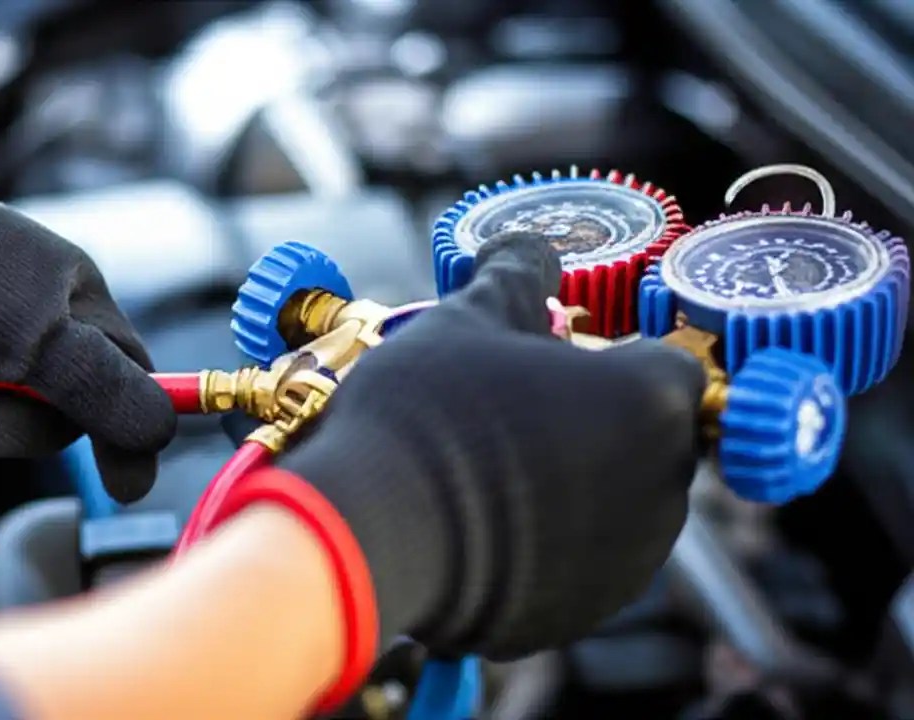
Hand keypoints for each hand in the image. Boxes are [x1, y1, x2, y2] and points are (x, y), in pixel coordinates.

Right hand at [279, 232, 705, 658]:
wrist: (369, 531)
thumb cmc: (424, 415)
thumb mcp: (469, 319)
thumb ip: (519, 274)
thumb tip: (528, 249)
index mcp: (650, 402)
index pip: (669, 367)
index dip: (616, 359)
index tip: (565, 362)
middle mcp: (661, 487)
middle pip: (647, 438)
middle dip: (597, 422)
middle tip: (516, 411)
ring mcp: (626, 560)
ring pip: (618, 503)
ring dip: (576, 483)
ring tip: (491, 468)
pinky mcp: (583, 612)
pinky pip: (581, 563)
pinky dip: (548, 544)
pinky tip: (483, 524)